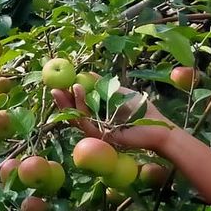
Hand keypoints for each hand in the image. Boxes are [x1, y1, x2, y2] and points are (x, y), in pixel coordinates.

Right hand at [51, 84, 174, 152]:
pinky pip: (87, 122)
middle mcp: (95, 125)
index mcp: (97, 115)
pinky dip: (82, 107)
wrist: (156, 124)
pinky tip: (81, 92)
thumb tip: (86, 73)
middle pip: (73, 115)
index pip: (77, 107)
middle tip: (54, 88)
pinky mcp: (103, 137)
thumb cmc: (141, 109)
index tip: (60, 84)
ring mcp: (98, 132)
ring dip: (72, 103)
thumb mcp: (118, 91)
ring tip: (71, 86)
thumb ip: (102, 85)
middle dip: (62, 102)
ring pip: (78, 119)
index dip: (67, 97)